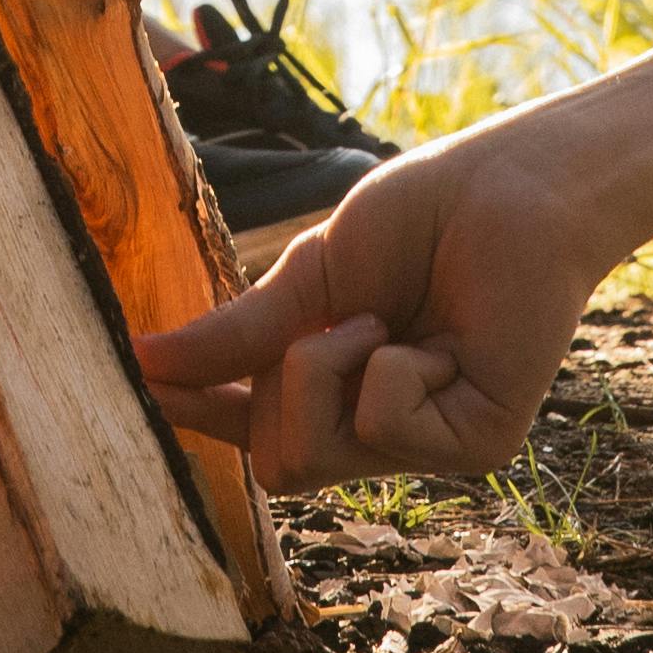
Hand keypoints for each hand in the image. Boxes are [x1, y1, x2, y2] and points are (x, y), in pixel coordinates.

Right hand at [137, 104, 652, 491]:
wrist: (509, 188)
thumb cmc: (423, 216)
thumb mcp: (312, 273)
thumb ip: (239, 331)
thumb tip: (144, 360)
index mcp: (332, 386)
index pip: (249, 425)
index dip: (198, 411)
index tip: (143, 380)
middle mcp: (375, 429)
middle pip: (276, 463)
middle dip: (281, 384)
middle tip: (334, 324)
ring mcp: (424, 445)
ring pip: (312, 456)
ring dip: (328, 366)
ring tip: (386, 320)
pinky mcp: (475, 445)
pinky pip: (382, 429)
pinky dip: (391, 369)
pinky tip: (437, 339)